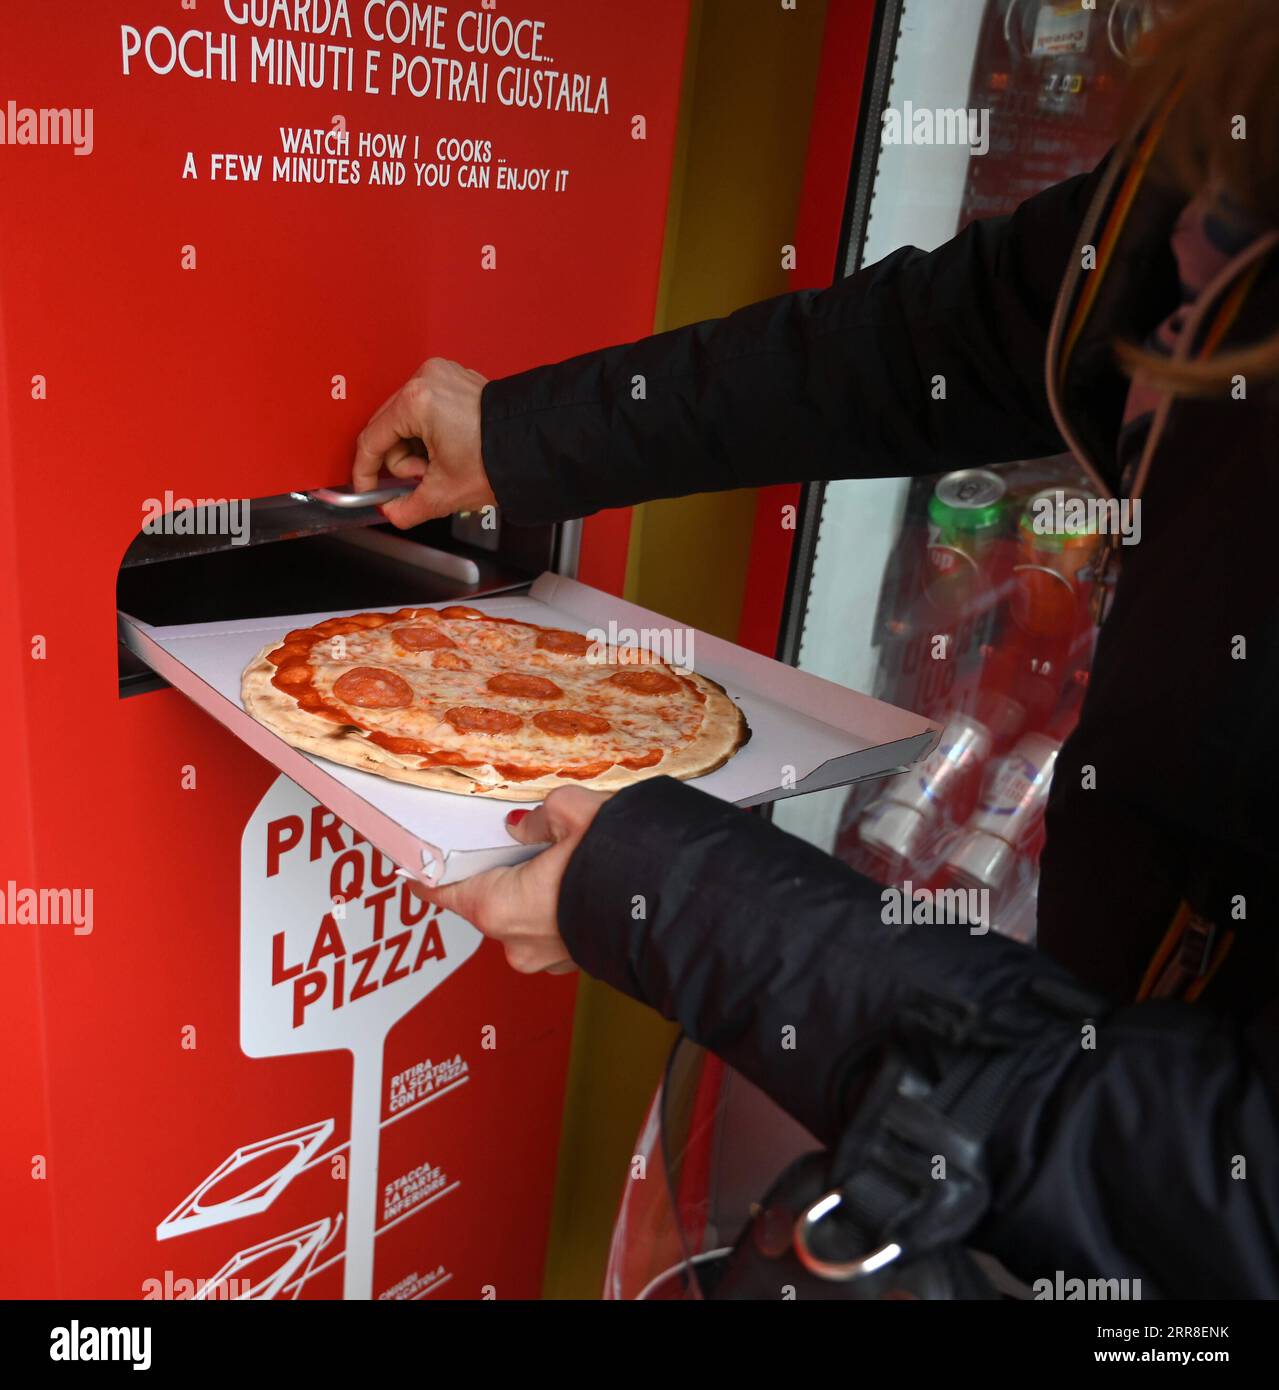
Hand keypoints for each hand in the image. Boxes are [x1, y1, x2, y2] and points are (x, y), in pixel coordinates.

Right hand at [352, 357, 494, 527]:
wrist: (536, 445)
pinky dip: (430, 432)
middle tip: (425, 477)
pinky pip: (425, 409)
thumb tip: (391, 511)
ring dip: (417, 448)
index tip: (367, 488)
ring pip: (405, 420)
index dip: (365, 471)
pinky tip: (450, 447)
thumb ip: (407, 508)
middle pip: (387, 428)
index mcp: (417, 401)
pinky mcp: (453, 378)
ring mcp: (440, 374)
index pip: (371, 439)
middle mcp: (425, 379)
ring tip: (444, 462)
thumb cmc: (501, 459)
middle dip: (402, 461)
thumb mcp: (445, 493)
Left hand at [413, 787, 610, 972]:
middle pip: (490, 901)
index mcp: (499, 909)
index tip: (414, 869)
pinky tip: (584, 881)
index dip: (429, 876)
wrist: (674, 907)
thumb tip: (529, 822)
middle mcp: (517, 945)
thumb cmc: (617, 865)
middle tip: (518, 841)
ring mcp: (550, 960)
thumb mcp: (571, 813)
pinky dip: (562, 907)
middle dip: (502, 872)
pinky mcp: (580, 963)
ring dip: (537, 892)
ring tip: (564, 858)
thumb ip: (540, 815)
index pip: (445, 893)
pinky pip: (557, 929)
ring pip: (527, 917)